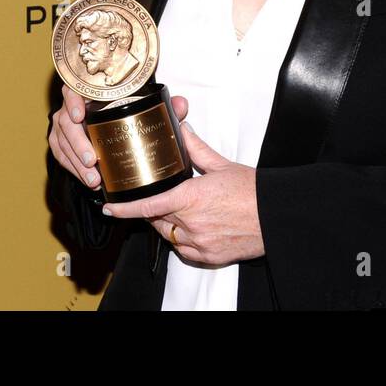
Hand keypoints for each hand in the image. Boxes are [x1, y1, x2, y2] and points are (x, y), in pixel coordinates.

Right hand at [49, 86, 188, 190]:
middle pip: (65, 121)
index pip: (73, 89)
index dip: (72, 101)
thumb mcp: (148, 108)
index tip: (79, 116)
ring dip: (75, 162)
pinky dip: (73, 168)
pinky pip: (61, 155)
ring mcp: (65, 124)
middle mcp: (73, 106)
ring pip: (61, 141)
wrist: (116, 123)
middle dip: (77, 143)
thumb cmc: (130, 111)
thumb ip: (165, 106)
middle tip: (92, 160)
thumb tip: (180, 105)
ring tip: (93, 179)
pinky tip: (87, 180)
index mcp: (90, 91)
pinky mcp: (62, 142)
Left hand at [102, 123, 263, 265]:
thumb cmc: (253, 191)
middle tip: (157, 198)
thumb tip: (181, 129)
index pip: (148, 205)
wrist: (276, 216)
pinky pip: (183, 250)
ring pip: (168, 235)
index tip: (109, 208)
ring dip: (167, 224)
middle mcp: (191, 223)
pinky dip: (181, 240)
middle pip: (156, 219)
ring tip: (179, 210)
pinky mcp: (208, 256)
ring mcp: (199, 242)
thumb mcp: (221, 165)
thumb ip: (195, 149)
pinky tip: (192, 228)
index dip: (124, 209)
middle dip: (152, 209)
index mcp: (190, 197)